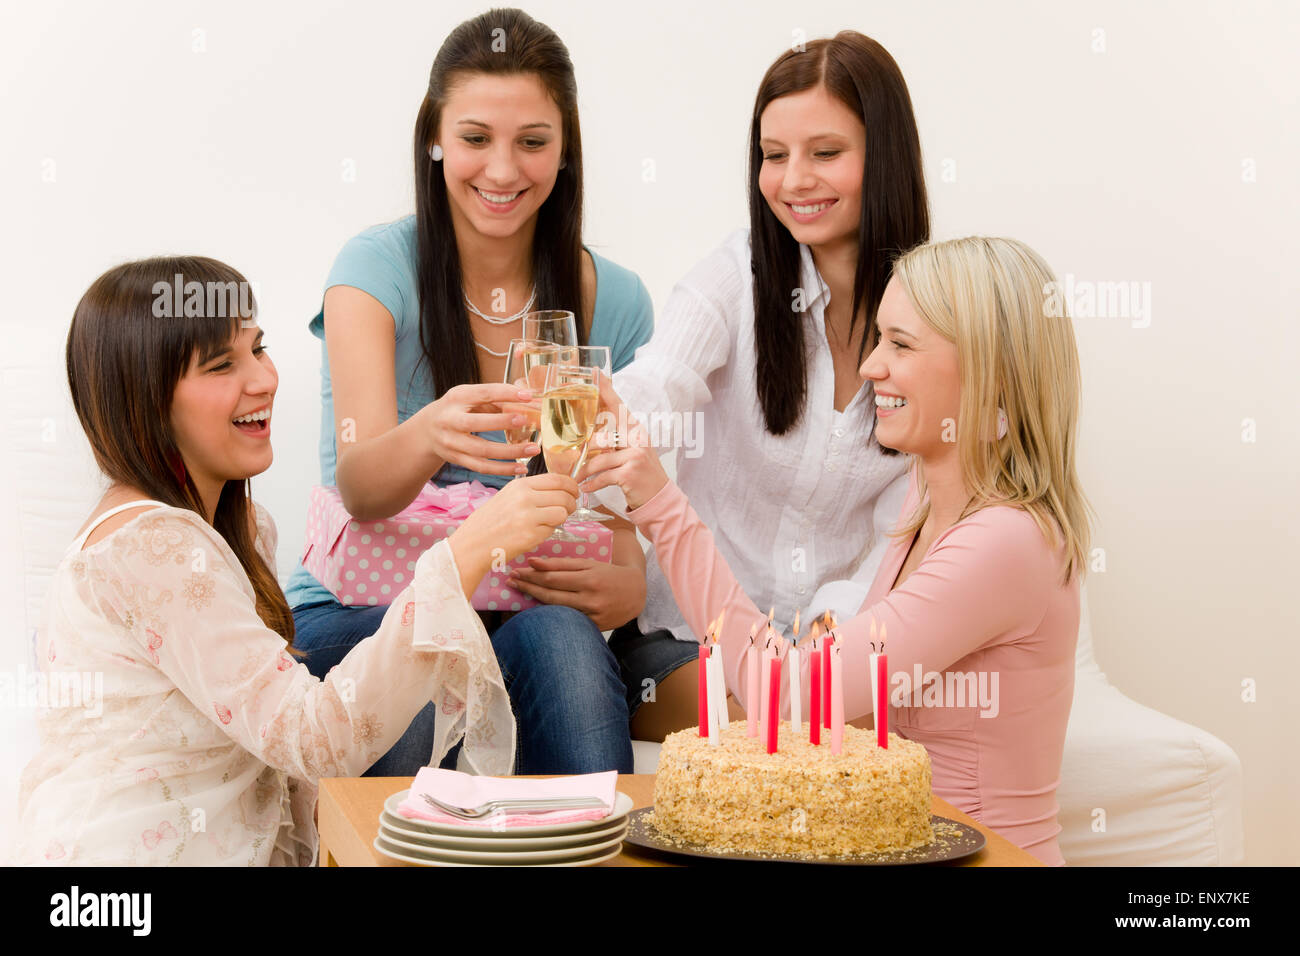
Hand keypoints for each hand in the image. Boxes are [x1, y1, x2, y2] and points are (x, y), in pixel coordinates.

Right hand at [418, 382, 540, 476]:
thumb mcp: (470, 397)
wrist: (427, 431)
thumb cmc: (457, 409)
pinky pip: (482, 467)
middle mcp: (451, 420)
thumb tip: (529, 400)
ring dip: (510, 452)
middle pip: (476, 423)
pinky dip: (503, 469)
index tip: (528, 395)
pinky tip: (521, 468)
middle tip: (525, 420)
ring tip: (533, 449)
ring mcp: (452, 442)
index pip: (483, 393)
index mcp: (457, 397)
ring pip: (482, 451)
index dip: (506, 393)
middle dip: (502, 422)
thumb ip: (495, 398)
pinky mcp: (457, 459)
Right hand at [450, 474, 577, 592]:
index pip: (557, 479)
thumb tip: (561, 489)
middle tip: (567, 510)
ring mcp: (528, 517)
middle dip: (571, 504)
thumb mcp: (508, 496)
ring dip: (562, 518)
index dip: (571, 486)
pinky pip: (552, 530)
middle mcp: (525, 498)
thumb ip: (532, 491)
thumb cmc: (490, 522)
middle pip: (564, 496)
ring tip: (550, 522)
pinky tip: (535, 533)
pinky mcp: (531, 536)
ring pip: (562, 513)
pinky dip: (548, 532)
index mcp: (520, 485)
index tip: (574, 492)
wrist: (472, 545)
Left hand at [510, 556, 646, 631]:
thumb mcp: (589, 564)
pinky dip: (551, 615)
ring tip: (518, 591)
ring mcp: (591, 615)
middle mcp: (589, 598)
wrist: (636, 593)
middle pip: (550, 594)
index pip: (552, 578)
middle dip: (528, 587)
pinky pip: (567, 621)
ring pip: (556, 610)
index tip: (516, 571)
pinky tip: (536, 609)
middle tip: (511, 581)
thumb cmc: (609, 574)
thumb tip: (534, 562)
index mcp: (588, 579)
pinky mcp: (593, 627)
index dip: (532, 575)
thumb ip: (562, 564)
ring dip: (534, 600)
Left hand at [578, 374, 668, 510]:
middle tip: (573, 454)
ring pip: (598, 459)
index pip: (619, 406)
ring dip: (585, 470)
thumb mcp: (632, 451)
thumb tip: (591, 432)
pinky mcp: (629, 473)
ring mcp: (635, 456)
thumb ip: (616, 439)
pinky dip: (592, 483)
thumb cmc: (642, 472)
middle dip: (585, 448)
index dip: (606, 391)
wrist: (660, 496)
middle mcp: (637, 440)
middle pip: (602, 436)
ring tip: (577, 476)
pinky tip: (586, 487)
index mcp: (636, 430)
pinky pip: (602, 476)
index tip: (595, 375)